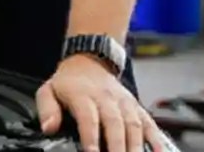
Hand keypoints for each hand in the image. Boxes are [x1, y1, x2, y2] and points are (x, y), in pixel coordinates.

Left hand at [36, 55, 167, 151]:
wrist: (89, 60)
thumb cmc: (68, 83)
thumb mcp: (49, 90)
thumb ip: (47, 109)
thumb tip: (48, 128)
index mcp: (83, 96)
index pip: (88, 118)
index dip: (91, 137)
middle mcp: (106, 98)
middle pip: (115, 124)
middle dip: (118, 148)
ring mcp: (124, 102)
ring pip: (133, 125)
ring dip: (136, 147)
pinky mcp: (135, 106)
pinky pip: (149, 123)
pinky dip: (156, 139)